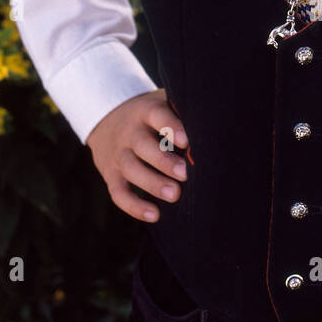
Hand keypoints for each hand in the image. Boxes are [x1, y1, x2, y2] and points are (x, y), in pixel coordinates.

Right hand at [87, 88, 189, 222]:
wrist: (107, 119)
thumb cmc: (151, 117)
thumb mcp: (161, 106)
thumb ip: (181, 114)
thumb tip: (214, 130)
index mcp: (145, 111)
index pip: (157, 116)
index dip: (171, 127)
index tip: (186, 140)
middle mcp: (129, 132)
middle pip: (142, 145)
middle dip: (164, 161)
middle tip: (185, 173)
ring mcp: (118, 154)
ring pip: (131, 169)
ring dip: (153, 183)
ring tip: (175, 195)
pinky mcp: (111, 175)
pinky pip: (119, 192)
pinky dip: (134, 206)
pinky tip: (154, 215)